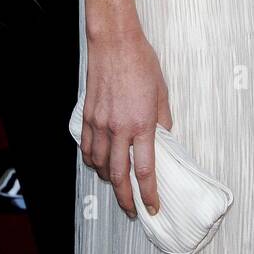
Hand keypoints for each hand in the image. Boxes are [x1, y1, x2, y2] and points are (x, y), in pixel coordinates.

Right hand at [81, 29, 172, 218]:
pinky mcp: (87, 117)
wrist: (114, 43)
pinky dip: (93, 162)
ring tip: (119, 187)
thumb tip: (165, 139)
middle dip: (127, 198)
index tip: (152, 206)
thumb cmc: (141, 63)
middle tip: (133, 210)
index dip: (149, 193)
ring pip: (101, 165)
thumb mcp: (162, 92)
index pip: (145, 170)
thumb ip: (163, 120)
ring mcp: (100, 124)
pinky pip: (87, 149)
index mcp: (142, 123)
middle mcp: (119, 128)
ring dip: (110, 180)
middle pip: (119, 176)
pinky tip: (100, 164)